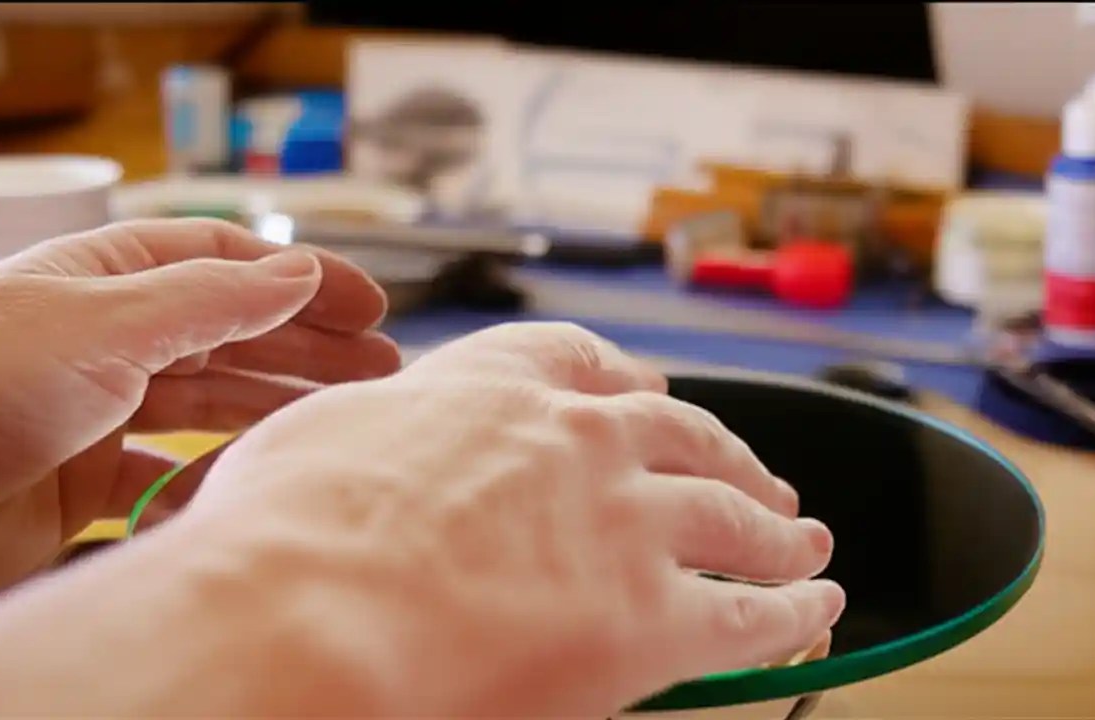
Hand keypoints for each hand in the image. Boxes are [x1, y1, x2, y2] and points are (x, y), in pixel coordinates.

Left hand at [0, 218, 399, 602]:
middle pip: (230, 331)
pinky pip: (172, 472)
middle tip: (379, 367)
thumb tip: (300, 270)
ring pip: (210, 399)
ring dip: (275, 405)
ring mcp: (98, 408)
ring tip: (339, 419)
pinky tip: (255, 476)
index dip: (301, 279)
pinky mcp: (86, 480)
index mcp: (105, 277)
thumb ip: (214, 299)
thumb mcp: (109, 322)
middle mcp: (106, 336)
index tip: (369, 305)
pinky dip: (214, 473)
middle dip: (307, 345)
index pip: (224, 262)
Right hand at [165, 322, 842, 716]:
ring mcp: (626, 521)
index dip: (628, 377)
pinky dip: (792, 613)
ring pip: (732, 517)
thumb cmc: (280, 536)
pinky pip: (749, 614)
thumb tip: (369, 448)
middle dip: (724, 454)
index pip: (584, 362)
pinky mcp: (651, 618)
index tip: (652, 386)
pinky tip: (814, 612)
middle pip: (682, 433)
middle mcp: (578, 438)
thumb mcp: (315, 444)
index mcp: (496, 385)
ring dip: (777, 531)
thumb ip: (375, 437)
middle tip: (754, 475)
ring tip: (804, 541)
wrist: (305, 612)